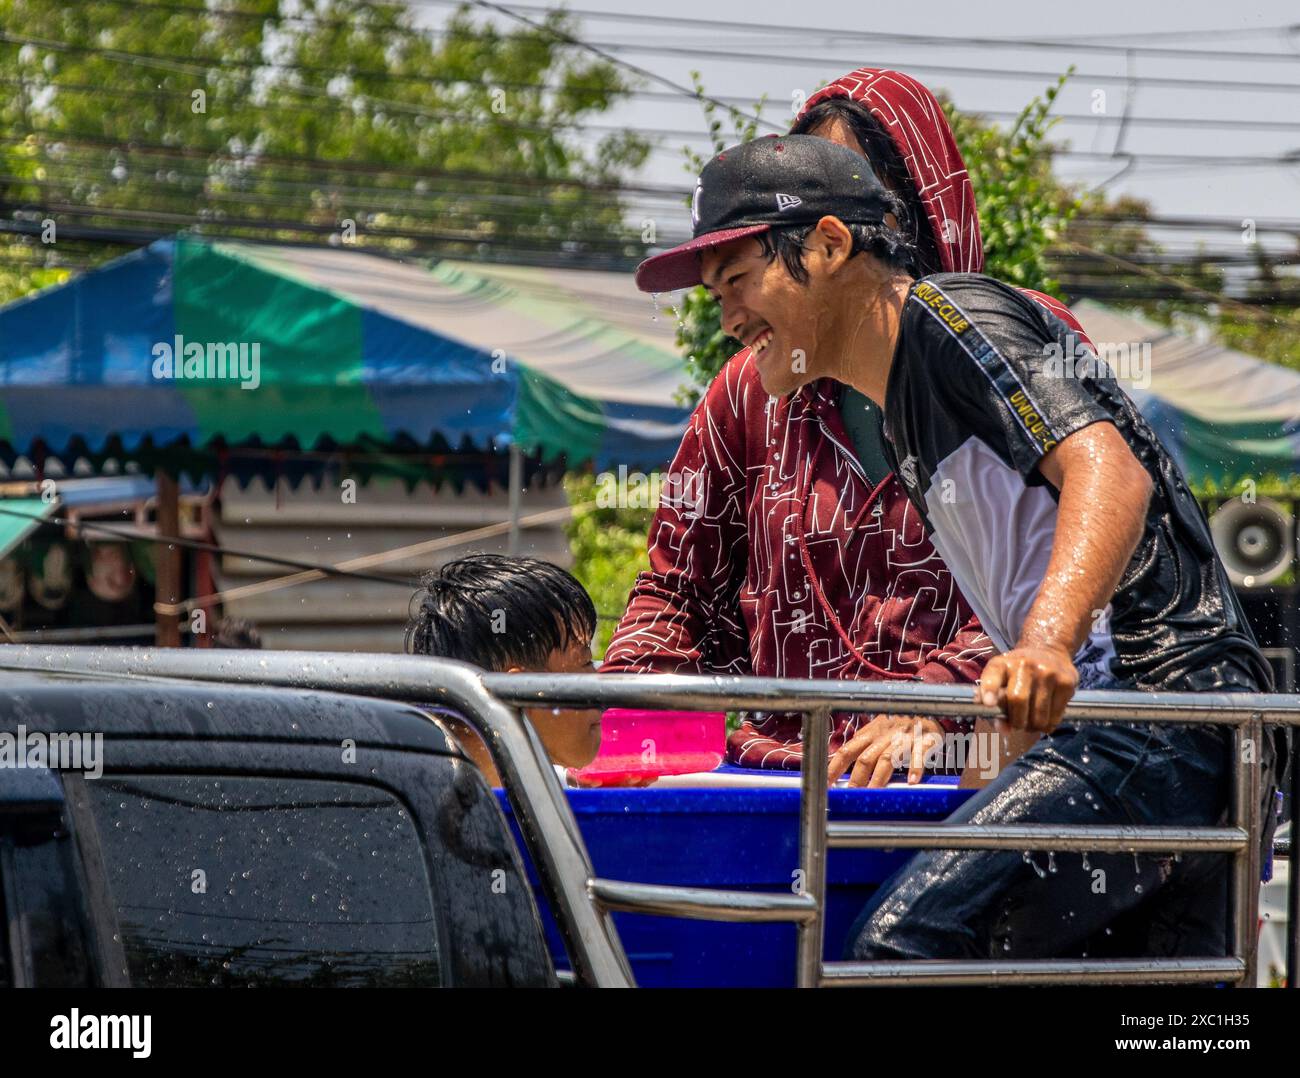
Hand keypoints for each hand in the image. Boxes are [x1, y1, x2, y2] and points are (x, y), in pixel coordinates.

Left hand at [827, 716, 944, 787]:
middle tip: (850, 796)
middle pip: (865, 759)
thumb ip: (861, 746)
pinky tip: (911, 782)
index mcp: (870, 734)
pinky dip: (915, 768)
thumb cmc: (898, 723)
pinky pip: (919, 755)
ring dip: (879, 778)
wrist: (927, 707)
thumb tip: (837, 763)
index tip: (825, 784)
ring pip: (888, 759)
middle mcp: (884, 736)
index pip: (846, 751)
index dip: (834, 768)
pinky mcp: (924, 741)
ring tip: (873, 794)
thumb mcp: (876, 730)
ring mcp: (904, 738)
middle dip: (856, 779)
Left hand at [977, 645, 1077, 732]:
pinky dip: (1048, 725)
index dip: (989, 690)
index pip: (993, 674)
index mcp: (1002, 663)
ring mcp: (1048, 672)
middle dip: (1017, 721)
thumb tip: (1003, 729)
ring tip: (1031, 724)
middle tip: (1018, 725)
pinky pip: (1055, 716)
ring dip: (1033, 727)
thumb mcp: (1001, 678)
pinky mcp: (1066, 682)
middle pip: (1018, 701)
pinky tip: (1045, 719)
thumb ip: (995, 703)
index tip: (988, 703)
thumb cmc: (1018, 673)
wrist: (1049, 652)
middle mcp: (1025, 664)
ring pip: (1038, 714)